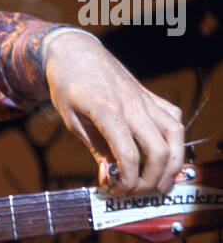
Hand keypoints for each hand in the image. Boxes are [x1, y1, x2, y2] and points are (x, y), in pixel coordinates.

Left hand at [43, 30, 184, 193]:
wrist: (74, 50)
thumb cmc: (67, 85)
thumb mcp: (72, 121)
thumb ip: (95, 149)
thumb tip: (108, 178)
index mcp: (107, 111)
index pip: (128, 155)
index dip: (127, 180)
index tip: (116, 191)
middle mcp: (132, 104)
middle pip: (158, 150)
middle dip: (151, 179)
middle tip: (136, 191)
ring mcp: (144, 98)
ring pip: (174, 134)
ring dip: (172, 163)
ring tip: (161, 182)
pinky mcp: (150, 95)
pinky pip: (172, 118)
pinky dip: (174, 139)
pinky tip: (164, 152)